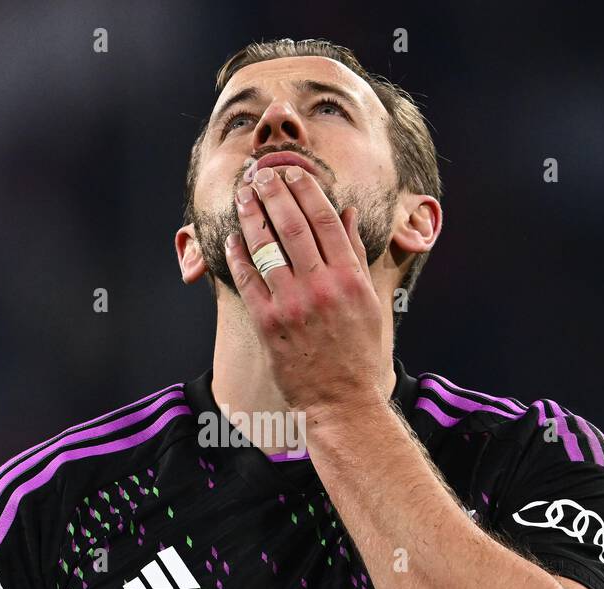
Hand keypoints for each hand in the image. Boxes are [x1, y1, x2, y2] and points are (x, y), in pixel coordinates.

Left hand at [223, 165, 389, 423]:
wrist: (341, 401)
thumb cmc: (358, 354)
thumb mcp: (369, 301)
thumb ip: (354, 254)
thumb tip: (345, 213)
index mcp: (349, 278)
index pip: (324, 220)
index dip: (305, 190)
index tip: (292, 172)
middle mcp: (321, 286)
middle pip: (292, 225)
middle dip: (274, 193)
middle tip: (261, 174)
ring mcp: (292, 304)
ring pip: (266, 248)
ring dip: (251, 216)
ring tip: (244, 195)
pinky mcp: (268, 323)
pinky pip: (248, 280)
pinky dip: (239, 255)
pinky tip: (233, 238)